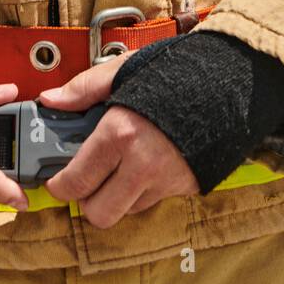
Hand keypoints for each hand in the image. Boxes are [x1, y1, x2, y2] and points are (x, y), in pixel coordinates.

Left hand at [38, 55, 199, 227]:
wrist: (232, 78)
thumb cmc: (179, 70)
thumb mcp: (125, 69)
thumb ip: (84, 88)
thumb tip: (51, 100)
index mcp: (121, 133)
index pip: (75, 182)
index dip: (59, 185)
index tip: (56, 179)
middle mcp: (144, 164)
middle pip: (100, 214)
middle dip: (88, 200)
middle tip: (87, 177)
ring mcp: (168, 180)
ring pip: (127, 210)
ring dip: (118, 194)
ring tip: (121, 163)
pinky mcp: (188, 186)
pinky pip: (155, 199)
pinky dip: (144, 187)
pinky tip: (148, 159)